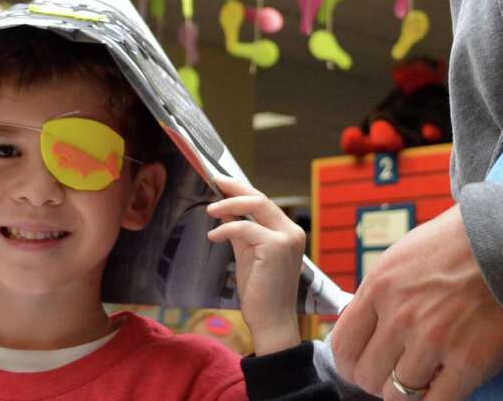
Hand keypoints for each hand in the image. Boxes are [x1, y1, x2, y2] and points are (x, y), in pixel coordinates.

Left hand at [207, 175, 304, 354]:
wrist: (270, 322)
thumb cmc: (260, 292)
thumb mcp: (248, 254)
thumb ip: (239, 231)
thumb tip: (225, 209)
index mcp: (288, 232)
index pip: (263, 202)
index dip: (241, 189)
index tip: (222, 182)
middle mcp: (292, 232)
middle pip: (260, 198)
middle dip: (235, 188)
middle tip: (214, 181)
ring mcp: (287, 238)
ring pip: (255, 206)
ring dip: (229, 204)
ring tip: (210, 209)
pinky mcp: (276, 247)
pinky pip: (245, 228)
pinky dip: (226, 229)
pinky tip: (213, 236)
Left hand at [331, 205, 502, 400]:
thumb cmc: (459, 244)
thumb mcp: (403, 256)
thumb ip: (380, 292)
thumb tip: (362, 325)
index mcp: (379, 286)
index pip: (342, 346)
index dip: (352, 362)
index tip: (365, 363)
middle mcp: (399, 315)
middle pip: (366, 376)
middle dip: (378, 379)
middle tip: (395, 373)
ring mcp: (432, 340)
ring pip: (397, 395)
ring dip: (408, 392)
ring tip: (424, 377)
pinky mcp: (467, 362)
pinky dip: (435, 400)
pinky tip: (444, 384)